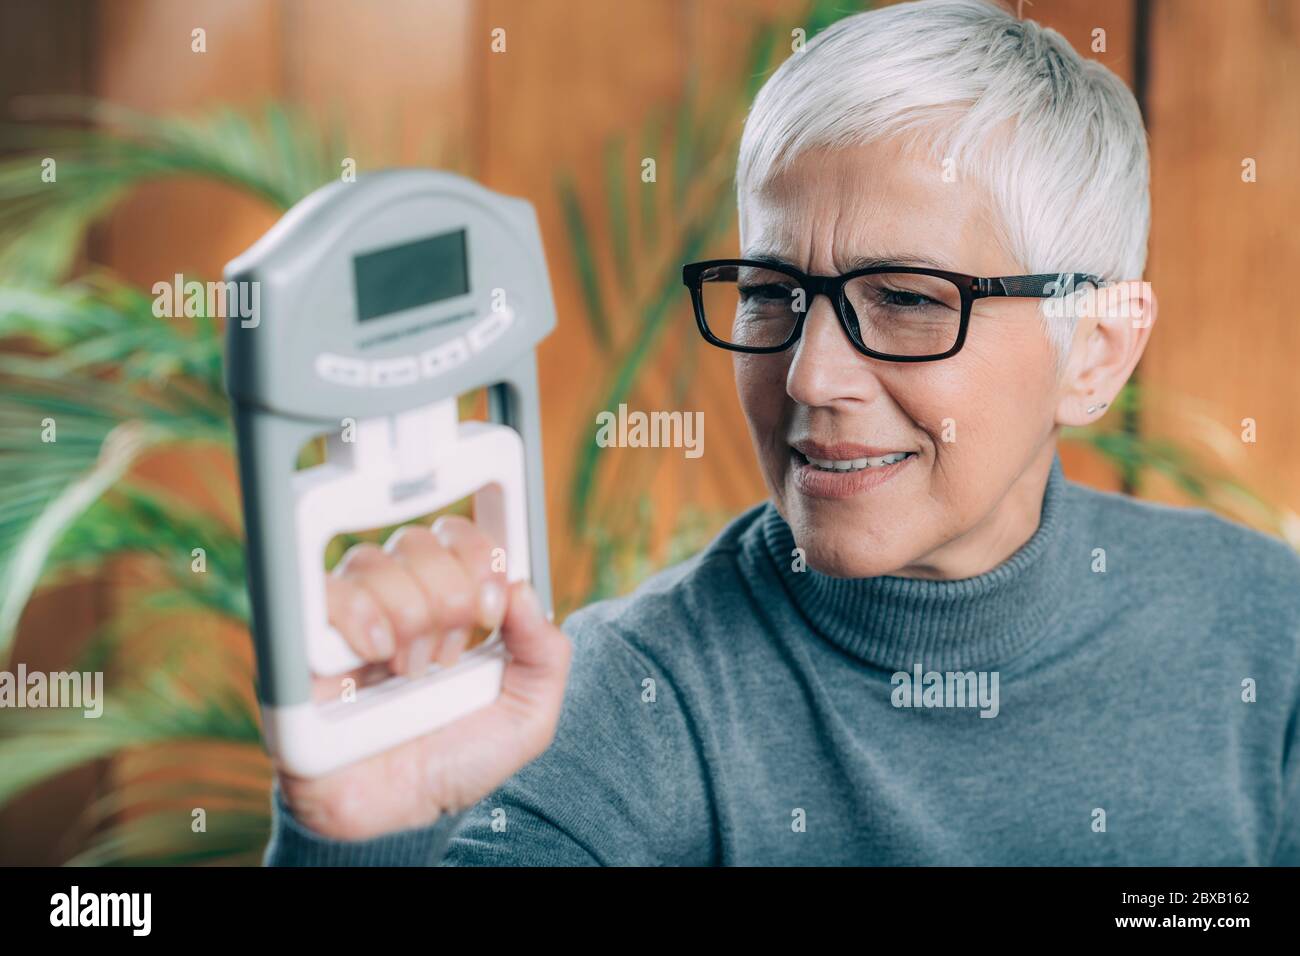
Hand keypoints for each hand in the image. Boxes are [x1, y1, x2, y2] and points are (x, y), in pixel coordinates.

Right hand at [276, 515, 571, 840]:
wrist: (395, 818)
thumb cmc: (453, 762)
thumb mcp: (525, 718)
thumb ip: (546, 656)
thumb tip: (526, 591)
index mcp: (449, 605)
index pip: (459, 537)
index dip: (481, 556)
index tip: (493, 607)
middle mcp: (397, 601)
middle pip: (419, 541)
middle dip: (448, 594)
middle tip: (450, 654)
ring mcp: (348, 619)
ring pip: (373, 561)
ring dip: (408, 614)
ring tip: (411, 670)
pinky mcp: (302, 642)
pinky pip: (324, 592)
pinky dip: (360, 615)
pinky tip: (379, 655)